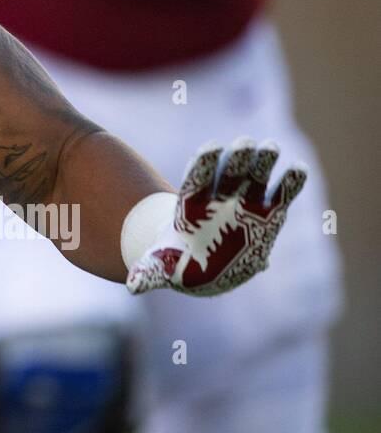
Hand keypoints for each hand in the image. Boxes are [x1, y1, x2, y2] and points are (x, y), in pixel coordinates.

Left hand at [126, 138, 306, 296]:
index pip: (197, 179)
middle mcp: (218, 199)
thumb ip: (149, 273)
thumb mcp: (159, 268)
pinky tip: (299, 170)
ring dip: (263, 161)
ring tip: (271, 148)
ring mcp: (245, 203)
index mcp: (191, 207)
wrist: (200, 265)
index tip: (211, 148)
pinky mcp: (269, 215)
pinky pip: (281, 196)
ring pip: (255, 177)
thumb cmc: (176, 262)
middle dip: (236, 158)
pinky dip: (290, 183)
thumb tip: (133, 288)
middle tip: (245, 144)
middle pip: (228, 172)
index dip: (204, 164)